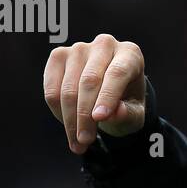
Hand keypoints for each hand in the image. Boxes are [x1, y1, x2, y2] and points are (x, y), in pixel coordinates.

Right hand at [43, 34, 146, 153]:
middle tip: (85, 142)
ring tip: (78, 143)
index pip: (117, 73)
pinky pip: (51, 88)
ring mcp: (79, 48)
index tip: (99, 119)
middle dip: (85, 116)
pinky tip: (69, 125)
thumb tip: (113, 113)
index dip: (107, 97)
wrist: (110, 93)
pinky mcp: (58, 56)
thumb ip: (127, 114)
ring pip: (68, 88)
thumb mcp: (134, 114)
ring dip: (70, 120)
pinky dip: (58, 111)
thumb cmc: (126, 103)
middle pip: (89, 81)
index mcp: (130, 54)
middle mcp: (104, 44)